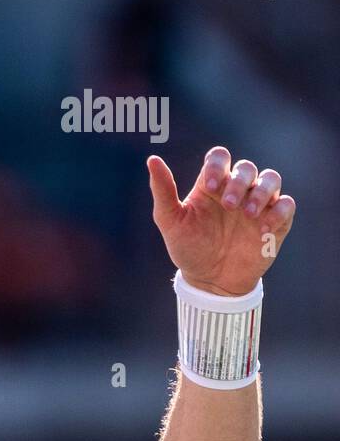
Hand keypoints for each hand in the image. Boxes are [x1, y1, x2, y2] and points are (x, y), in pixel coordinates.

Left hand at [147, 147, 295, 295]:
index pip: (219, 157)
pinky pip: (287, 205)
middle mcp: (237, 189)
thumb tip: (152, 160)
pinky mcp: (275, 222)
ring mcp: (258, 204)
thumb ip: (163, 192)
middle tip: (228, 206)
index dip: (217, 166)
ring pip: (271, 179)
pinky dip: (279, 211)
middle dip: (239, 183)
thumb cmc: (189, 249)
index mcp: (213, 184)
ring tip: (247, 214)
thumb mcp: (171, 222)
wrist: (209, 282)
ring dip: (262, 192)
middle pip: (246, 168)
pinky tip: (263, 228)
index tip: (210, 187)